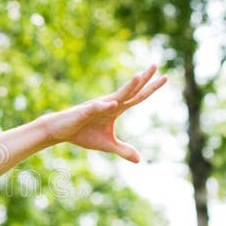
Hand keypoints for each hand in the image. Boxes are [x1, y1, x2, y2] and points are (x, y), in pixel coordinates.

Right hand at [46, 64, 166, 162]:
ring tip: (139, 76)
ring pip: (116, 95)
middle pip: (130, 90)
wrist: (60, 130)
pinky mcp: (85, 111)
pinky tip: (114, 104)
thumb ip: (123, 150)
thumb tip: (139, 160)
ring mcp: (98, 106)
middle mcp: (110, 103)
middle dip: (144, 78)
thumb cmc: (82, 133)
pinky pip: (97, 107)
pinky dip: (105, 106)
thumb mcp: (106, 145)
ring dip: (128, 87)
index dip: (151, 88)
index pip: (137, 97)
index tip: (165, 77)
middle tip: (156, 65)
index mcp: (116, 109)